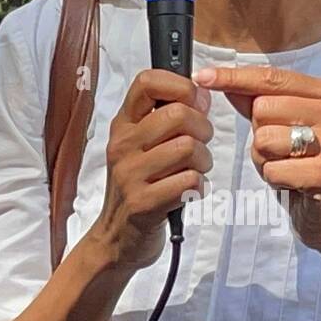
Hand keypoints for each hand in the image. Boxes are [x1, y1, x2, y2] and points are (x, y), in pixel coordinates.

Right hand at [92, 70, 212, 269]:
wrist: (116, 238)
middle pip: (178, 114)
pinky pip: (189, 181)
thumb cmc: (139, 187)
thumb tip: (202, 95)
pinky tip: (187, 193)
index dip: (181, 85)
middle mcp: (123, 145)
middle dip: (203, 130)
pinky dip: (198, 187)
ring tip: (193, 172)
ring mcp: (130, 175)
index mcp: (124, 125)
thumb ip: (167, 119)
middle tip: (199, 146)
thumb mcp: (142, 147)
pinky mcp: (143, 203)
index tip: (194, 102)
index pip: (148, 82)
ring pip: (188, 148)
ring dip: (203, 162)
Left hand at [194, 64, 320, 250]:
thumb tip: (216, 77)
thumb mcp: (282, 126)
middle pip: (264, 108)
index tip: (203, 76)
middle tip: (283, 152)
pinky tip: (293, 184)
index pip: (273, 78)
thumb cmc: (305, 165)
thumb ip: (254, 100)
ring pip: (264, 139)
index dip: (235, 78)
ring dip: (265, 159)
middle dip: (260, 133)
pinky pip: (273, 170)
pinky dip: (274, 180)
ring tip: (288, 167)